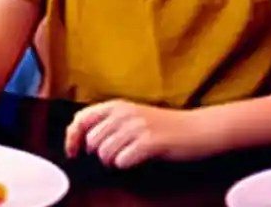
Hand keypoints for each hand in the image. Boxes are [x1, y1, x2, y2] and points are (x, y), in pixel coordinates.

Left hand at [64, 100, 195, 168]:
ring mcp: (138, 126)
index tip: (73, 153)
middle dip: (98, 154)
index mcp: (117, 105)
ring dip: (112, 161)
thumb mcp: (133, 116)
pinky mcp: (150, 142)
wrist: (198, 129)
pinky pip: (122, 160)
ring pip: (105, 152)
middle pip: (92, 140)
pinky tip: (136, 160)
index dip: (72, 138)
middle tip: (114, 156)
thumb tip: (83, 140)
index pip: (81, 119)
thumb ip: (110, 122)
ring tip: (128, 158)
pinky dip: (125, 165)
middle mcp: (125, 113)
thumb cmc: (165, 126)